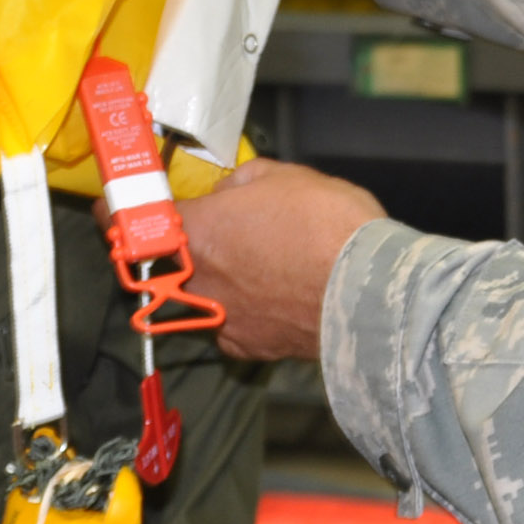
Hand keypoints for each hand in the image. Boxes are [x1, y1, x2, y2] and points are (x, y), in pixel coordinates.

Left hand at [178, 157, 385, 359]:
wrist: (365, 290)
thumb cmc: (325, 222)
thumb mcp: (286, 175)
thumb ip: (243, 181)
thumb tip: (228, 194)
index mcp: (200, 230)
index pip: (159, 218)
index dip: (171, 211)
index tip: (183, 209)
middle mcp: (198, 279)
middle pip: (178, 260)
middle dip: (198, 248)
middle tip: (233, 237)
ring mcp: (220, 318)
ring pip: (205, 295)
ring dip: (222, 282)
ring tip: (262, 272)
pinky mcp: (246, 348)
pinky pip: (231, 326)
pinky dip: (245, 314)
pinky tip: (272, 303)